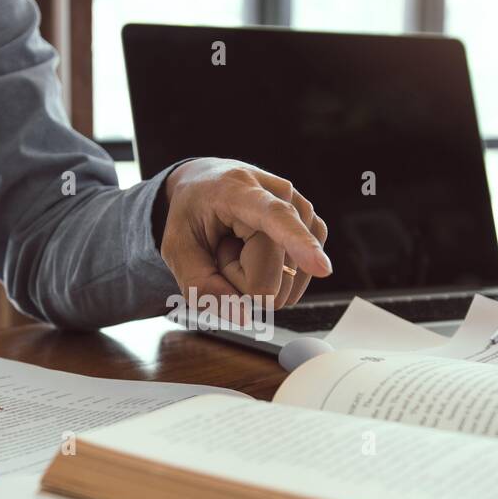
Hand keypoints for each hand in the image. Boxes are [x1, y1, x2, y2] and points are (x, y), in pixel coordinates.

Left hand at [162, 158, 329, 321]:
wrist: (208, 182)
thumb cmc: (192, 213)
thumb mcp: (175, 248)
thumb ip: (200, 285)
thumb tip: (244, 317)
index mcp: (240, 191)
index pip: (276, 219)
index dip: (299, 245)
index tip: (321, 268)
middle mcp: (282, 195)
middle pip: (270, 280)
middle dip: (239, 279)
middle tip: (224, 247)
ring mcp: (304, 212)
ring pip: (286, 285)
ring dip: (256, 277)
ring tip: (239, 245)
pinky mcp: (315, 228)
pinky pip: (297, 281)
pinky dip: (274, 275)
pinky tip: (258, 250)